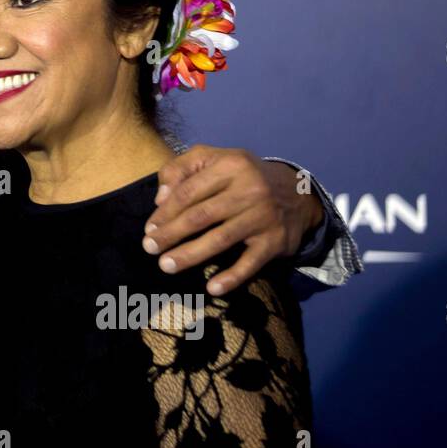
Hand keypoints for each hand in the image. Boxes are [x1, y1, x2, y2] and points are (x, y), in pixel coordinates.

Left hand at [143, 145, 323, 295]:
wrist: (297, 192)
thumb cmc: (242, 176)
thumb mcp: (214, 159)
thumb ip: (181, 169)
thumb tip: (160, 199)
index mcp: (230, 165)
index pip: (189, 191)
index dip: (165, 212)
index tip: (149, 229)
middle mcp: (249, 189)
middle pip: (201, 216)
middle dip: (171, 234)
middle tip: (150, 248)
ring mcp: (263, 216)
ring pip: (220, 239)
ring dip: (190, 255)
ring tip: (166, 266)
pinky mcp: (276, 241)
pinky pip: (251, 263)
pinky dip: (232, 277)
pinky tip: (212, 288)